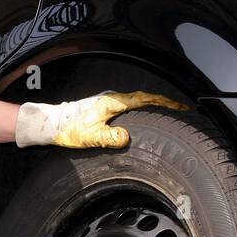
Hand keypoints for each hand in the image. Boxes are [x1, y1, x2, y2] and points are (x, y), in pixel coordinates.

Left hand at [15, 90, 185, 148]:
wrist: (54, 124)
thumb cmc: (70, 130)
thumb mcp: (90, 136)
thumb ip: (108, 137)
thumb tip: (126, 138)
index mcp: (113, 102)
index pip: (145, 99)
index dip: (164, 103)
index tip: (180, 107)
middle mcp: (113, 99)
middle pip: (146, 98)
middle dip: (165, 104)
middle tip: (182, 111)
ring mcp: (110, 102)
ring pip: (138, 101)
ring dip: (154, 106)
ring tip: (170, 114)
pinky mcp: (105, 108)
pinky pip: (130, 106)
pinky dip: (143, 109)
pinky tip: (146, 118)